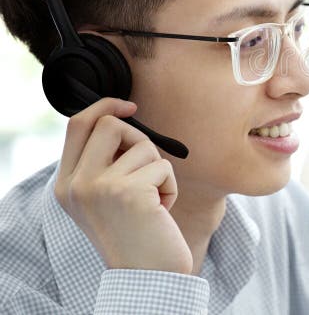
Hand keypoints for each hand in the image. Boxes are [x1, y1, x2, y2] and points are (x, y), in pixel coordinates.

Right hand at [54, 98, 191, 273]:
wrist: (145, 274)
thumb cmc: (135, 233)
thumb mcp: (104, 198)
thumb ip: (102, 163)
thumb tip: (123, 119)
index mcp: (66, 184)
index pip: (77, 125)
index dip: (104, 106)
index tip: (129, 105)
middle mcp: (77, 184)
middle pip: (110, 125)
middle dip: (139, 139)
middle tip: (147, 168)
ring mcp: (100, 187)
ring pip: (144, 147)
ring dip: (159, 171)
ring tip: (152, 201)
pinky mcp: (129, 192)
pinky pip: (163, 167)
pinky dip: (170, 187)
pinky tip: (161, 211)